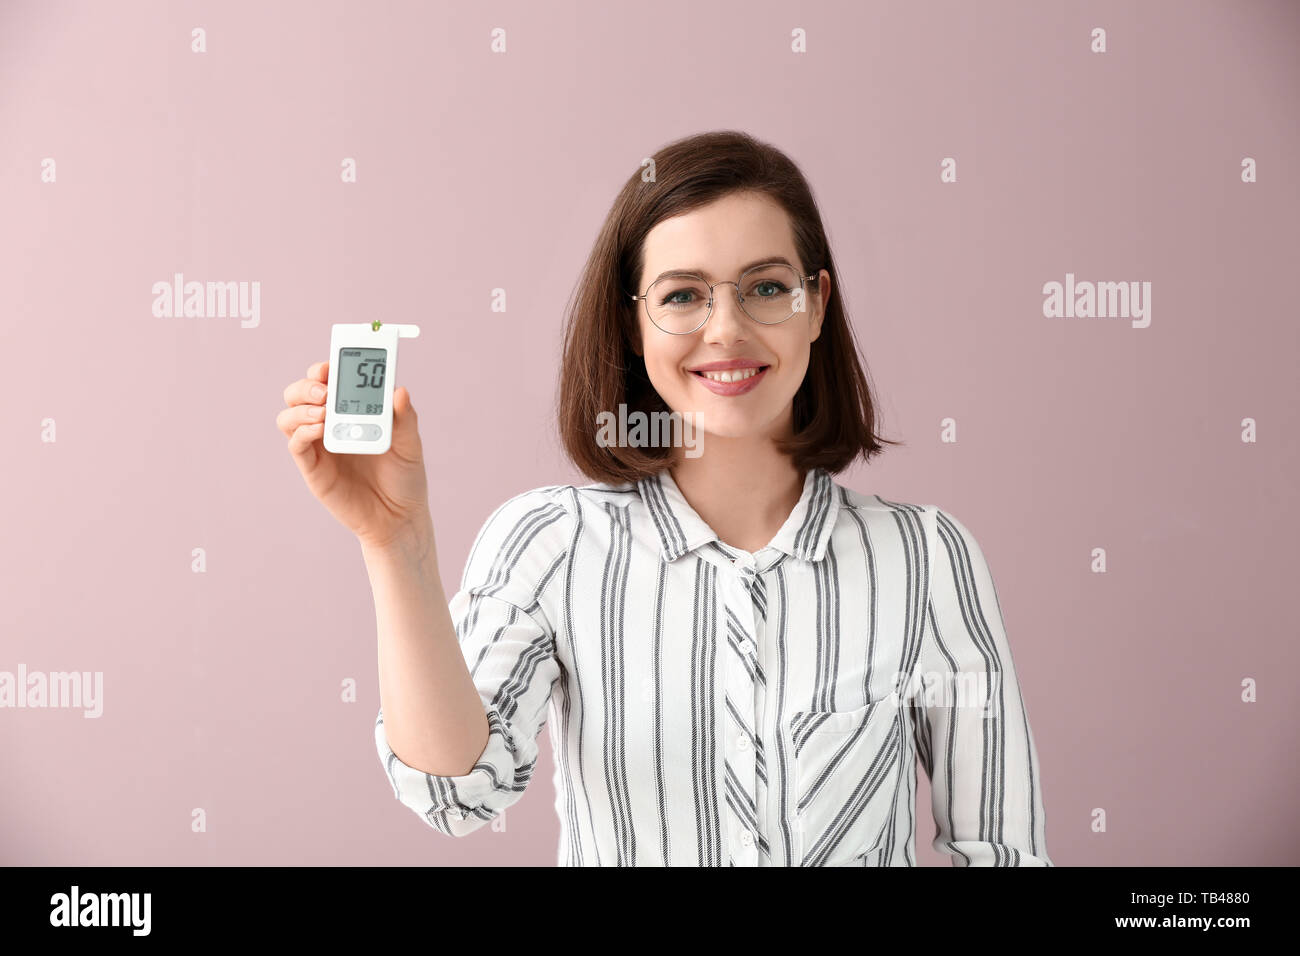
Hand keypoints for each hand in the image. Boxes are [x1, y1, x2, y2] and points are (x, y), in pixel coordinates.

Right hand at [276, 361, 430, 548]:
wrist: (399, 517)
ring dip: (301, 407)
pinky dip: (302, 431)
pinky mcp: (313, 469)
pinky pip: (296, 445)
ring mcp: (318, 446)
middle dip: (307, 385)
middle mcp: (330, 425)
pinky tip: (321, 429)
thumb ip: (404, 418)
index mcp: (352, 412)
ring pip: (289, 416)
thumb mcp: (410, 444)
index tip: (330, 364)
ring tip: (323, 411)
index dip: (324, 369)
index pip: (328, 381)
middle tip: (324, 389)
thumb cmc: (404, 477)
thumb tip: (399, 390)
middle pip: (300, 394)